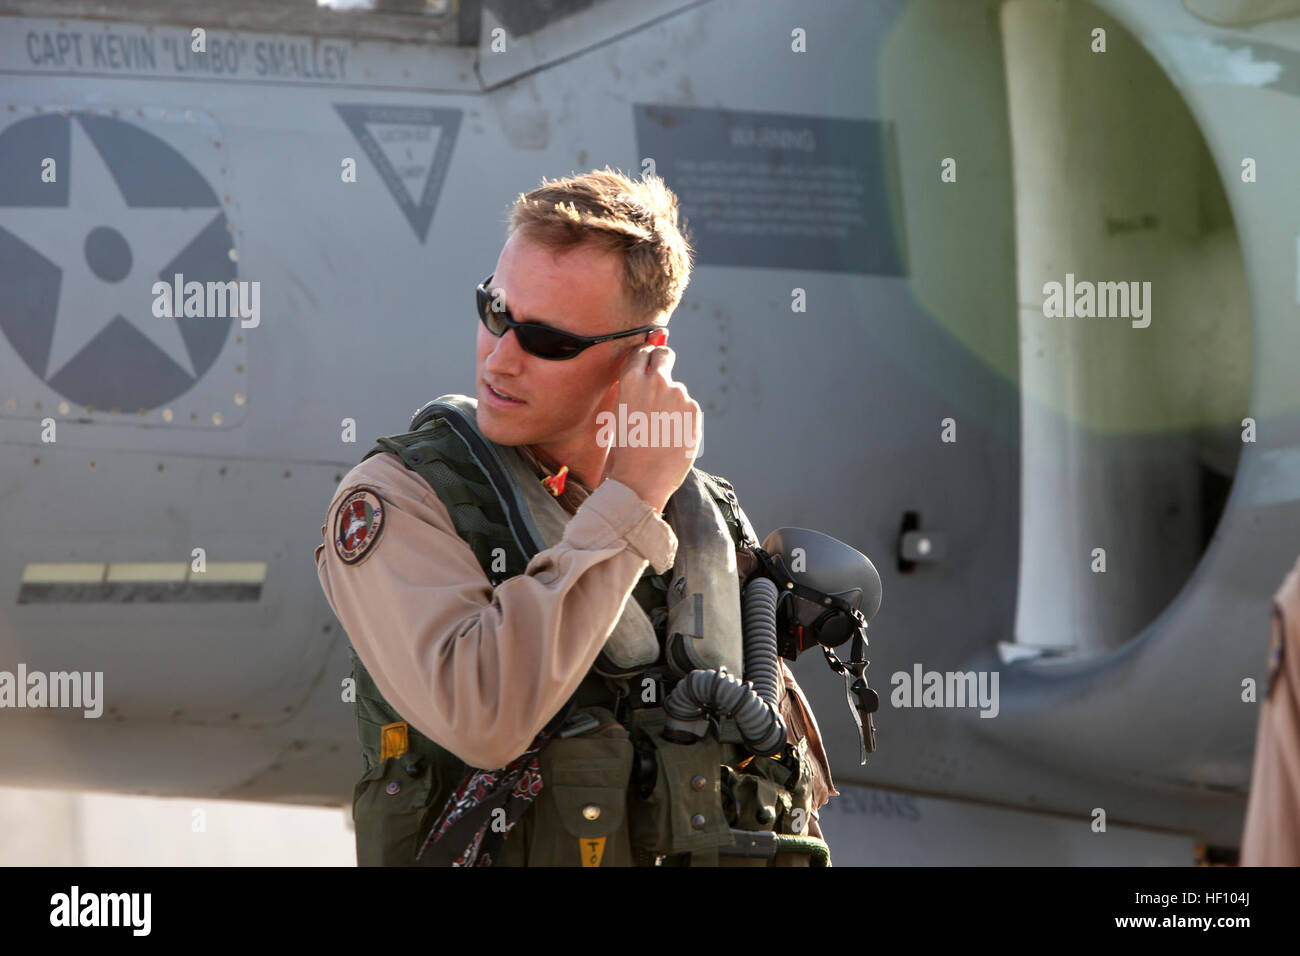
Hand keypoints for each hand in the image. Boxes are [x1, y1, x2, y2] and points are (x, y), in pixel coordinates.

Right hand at [602, 343, 700, 513]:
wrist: (642, 478)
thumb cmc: (626, 450)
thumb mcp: (621, 412)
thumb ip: (635, 389)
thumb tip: (649, 371)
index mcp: (630, 381)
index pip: (642, 352)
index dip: (645, 356)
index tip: (648, 360)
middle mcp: (656, 381)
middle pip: (665, 355)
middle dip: (663, 359)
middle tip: (663, 370)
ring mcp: (678, 394)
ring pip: (677, 390)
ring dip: (672, 402)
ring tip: (661, 430)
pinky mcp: (693, 409)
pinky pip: (688, 408)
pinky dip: (683, 419)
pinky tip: (672, 437)